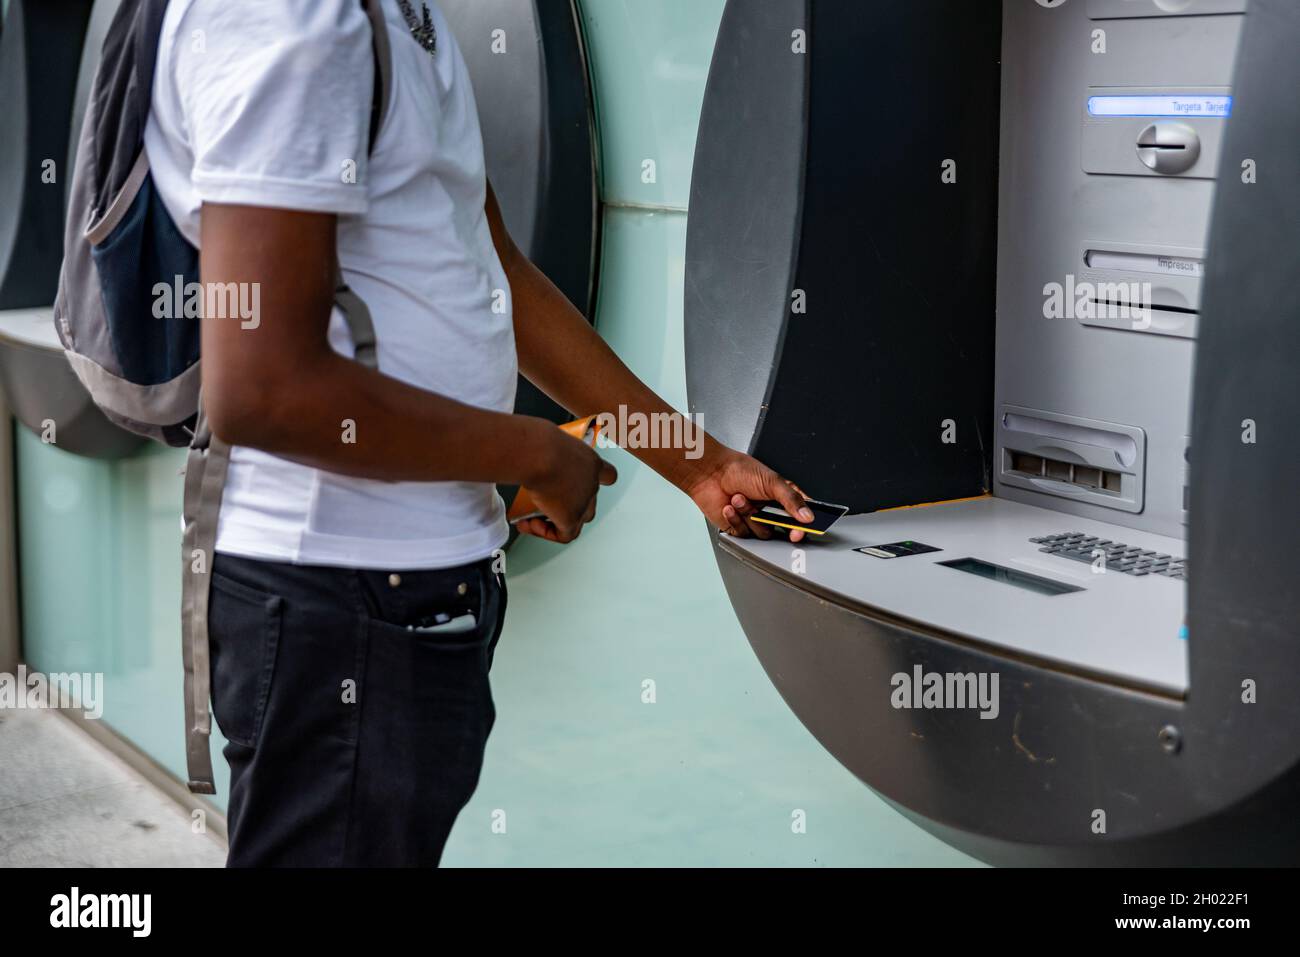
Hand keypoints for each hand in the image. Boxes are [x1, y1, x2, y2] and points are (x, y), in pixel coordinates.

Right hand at [515, 423, 617, 543]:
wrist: (539, 454)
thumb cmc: (539, 443)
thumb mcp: (548, 443)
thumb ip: (548, 454)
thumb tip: (532, 457)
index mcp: (589, 462)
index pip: (606, 475)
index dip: (599, 482)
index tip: (588, 483)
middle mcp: (591, 483)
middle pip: (589, 503)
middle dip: (568, 506)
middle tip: (544, 503)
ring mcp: (584, 502)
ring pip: (578, 521)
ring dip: (556, 522)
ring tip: (532, 518)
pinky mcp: (571, 518)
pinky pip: (563, 535)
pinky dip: (545, 532)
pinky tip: (527, 524)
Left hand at [684, 447, 812, 541]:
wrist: (710, 473)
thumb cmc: (739, 469)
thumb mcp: (772, 481)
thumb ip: (792, 500)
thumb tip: (808, 516)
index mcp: (782, 496)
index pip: (800, 516)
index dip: (802, 527)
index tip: (798, 531)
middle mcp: (770, 510)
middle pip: (782, 529)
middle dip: (769, 519)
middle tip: (763, 511)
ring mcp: (755, 520)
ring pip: (762, 533)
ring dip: (749, 515)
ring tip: (739, 498)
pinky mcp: (739, 527)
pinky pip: (744, 534)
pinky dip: (736, 519)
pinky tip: (729, 507)